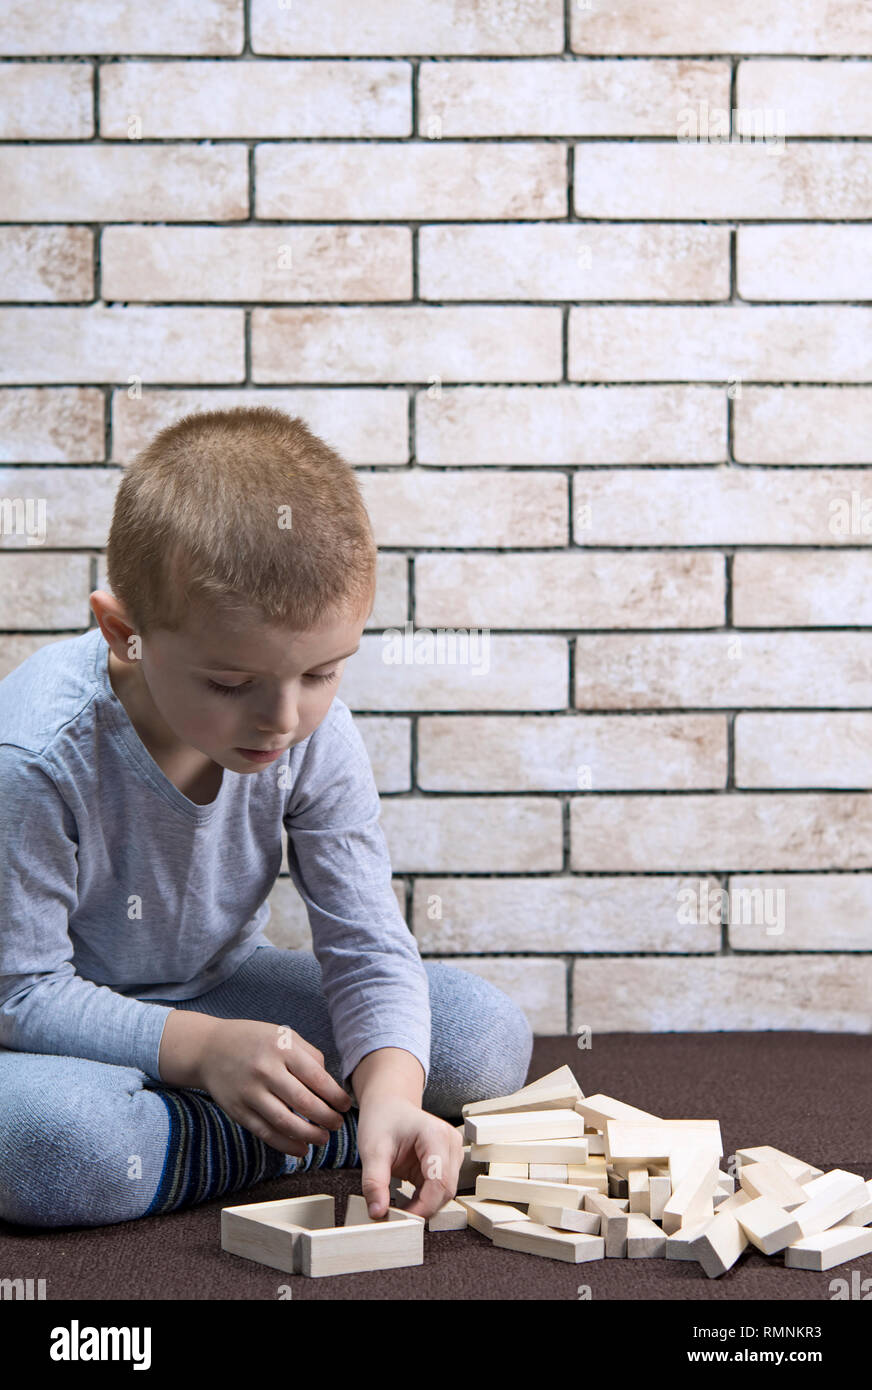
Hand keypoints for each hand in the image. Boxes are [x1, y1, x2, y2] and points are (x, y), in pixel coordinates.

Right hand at [195, 1018, 352, 1156]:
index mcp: (282, 1049)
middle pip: (304, 1103)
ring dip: (310, 1136)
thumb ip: (309, 1056)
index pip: (317, 1078)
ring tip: (323, 1138)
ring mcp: (250, 1092)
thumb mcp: (284, 1036)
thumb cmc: (255, 1041)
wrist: (209, 1049)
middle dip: (327, 1118)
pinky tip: (302, 1148)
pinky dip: (287, 1145)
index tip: (345, 1106)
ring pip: (286, 1122)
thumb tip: (331, 1086)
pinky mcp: (238, 1111)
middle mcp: (266, 1070)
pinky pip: (266, 1133)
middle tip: (337, 1125)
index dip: (336, 1097)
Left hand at [355, 1094, 464, 1219]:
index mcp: (436, 1135)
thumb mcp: (372, 1150)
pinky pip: (440, 1190)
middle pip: (446, 1190)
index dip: (423, 1206)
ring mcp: (452, 1153)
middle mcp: (451, 1143)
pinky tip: (407, 1201)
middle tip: (396, 1217)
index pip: (440, 1182)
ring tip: (399, 1207)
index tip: (400, 1218)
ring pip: (446, 1193)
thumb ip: (374, 1182)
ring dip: (424, 1205)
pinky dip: (424, 1200)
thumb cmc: (382, 1120)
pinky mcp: (448, 1163)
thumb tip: (378, 1213)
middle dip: (423, 1208)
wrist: (388, 1105)